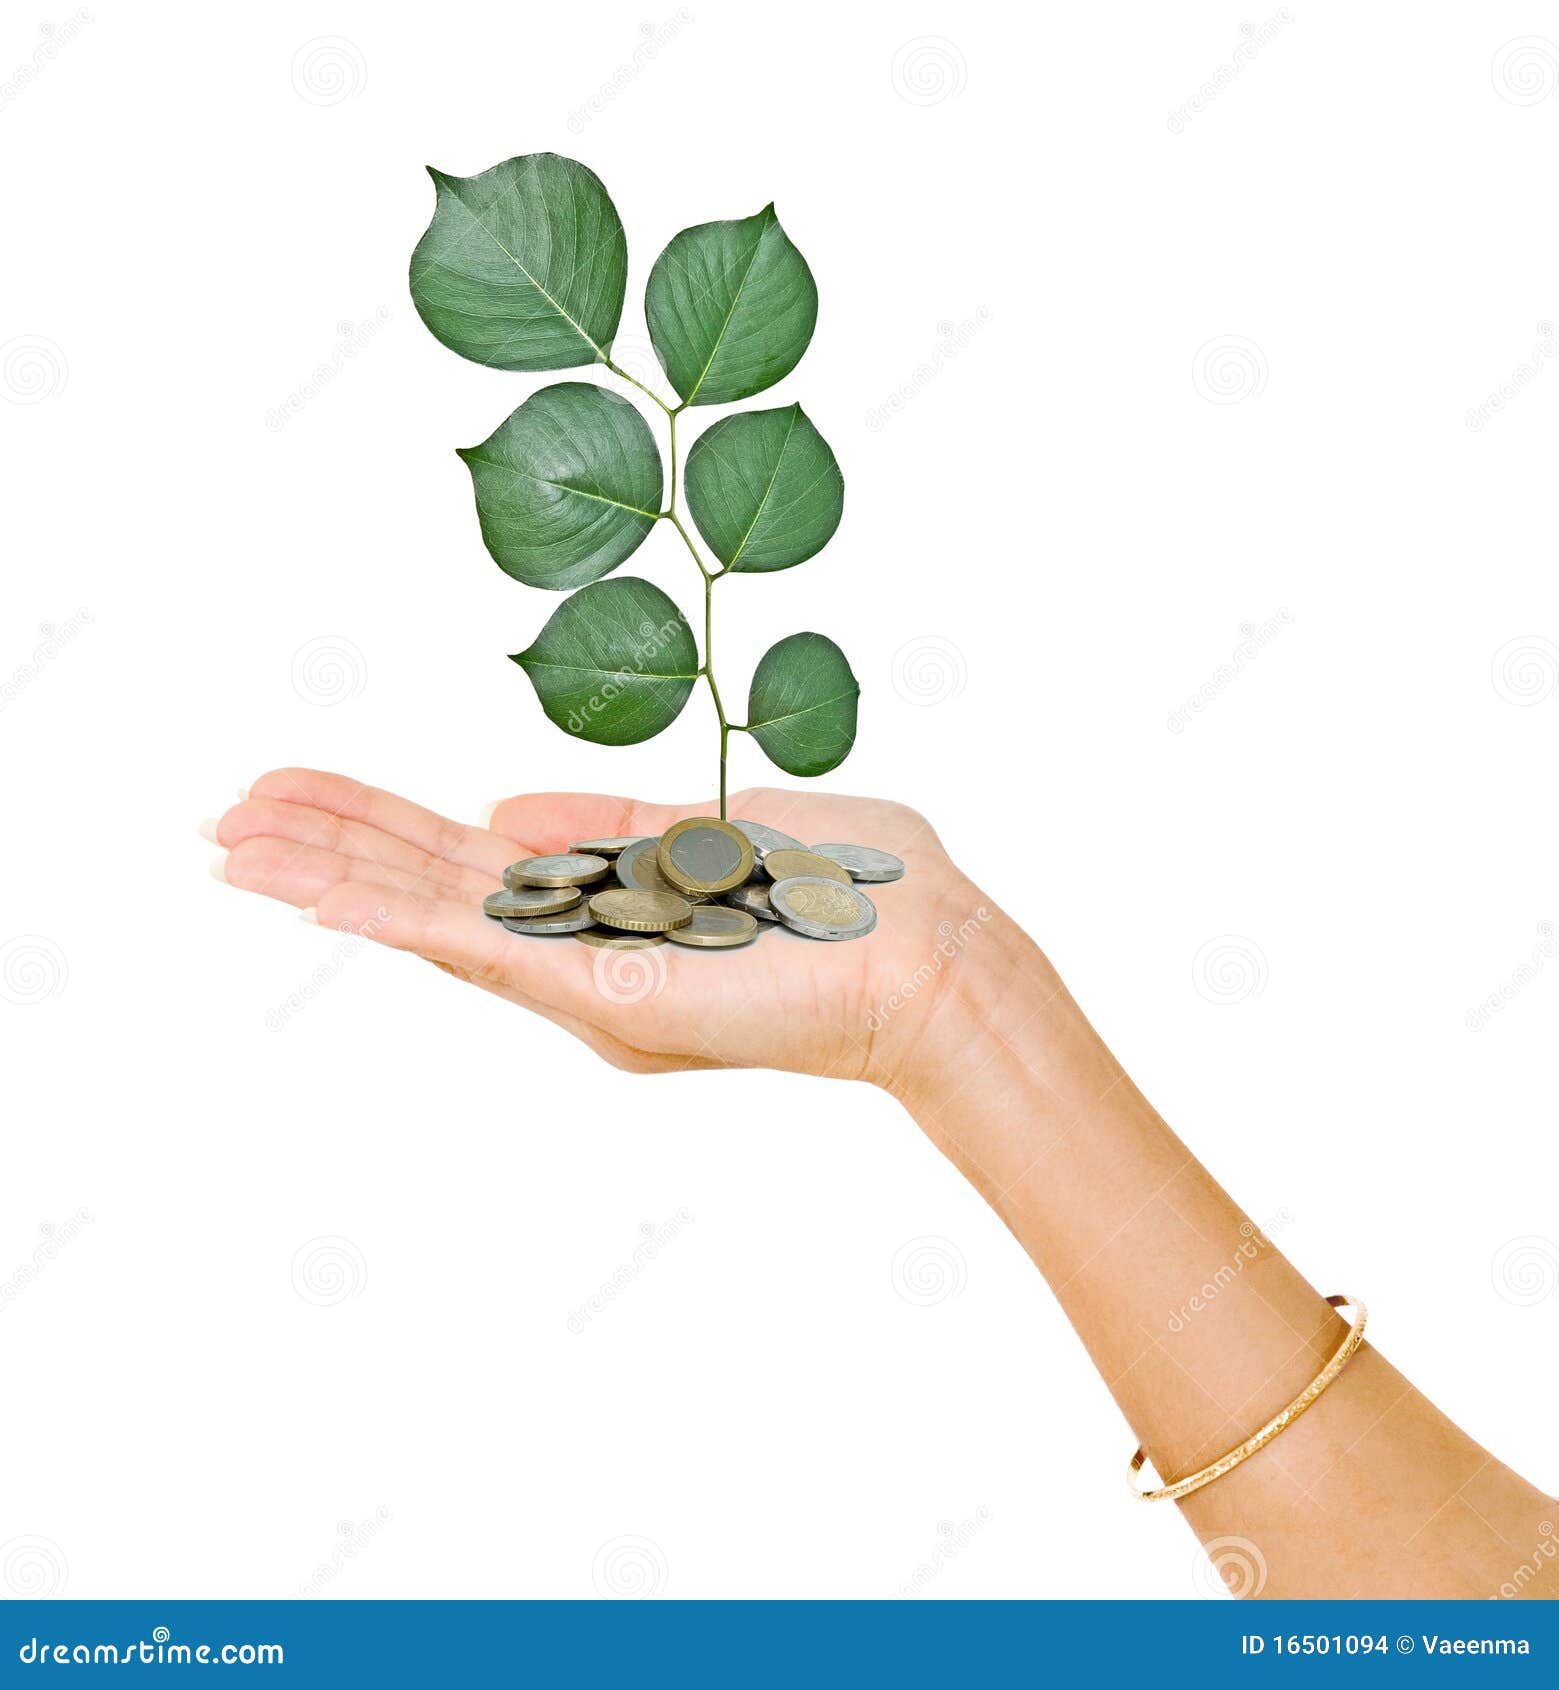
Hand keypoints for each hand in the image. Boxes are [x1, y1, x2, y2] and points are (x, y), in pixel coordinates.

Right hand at [210, 768, 1002, 1088]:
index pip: (470, 863)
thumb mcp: (720, 831)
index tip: (305, 792)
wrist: (934, 960)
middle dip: (328, 848)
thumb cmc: (858, 892)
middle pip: (430, 889)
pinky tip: (311, 890)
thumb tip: (502, 809)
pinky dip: (389, 917)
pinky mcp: (607, 995)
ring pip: (431, 920)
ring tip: (232, 840)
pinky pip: (478, 948)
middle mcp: (582, 952)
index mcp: (610, 906)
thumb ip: (614, 822)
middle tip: (226, 813)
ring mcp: (586, 978)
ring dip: (327, 877)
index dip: (382, 826)